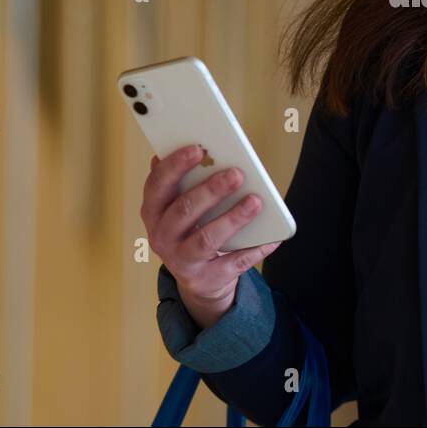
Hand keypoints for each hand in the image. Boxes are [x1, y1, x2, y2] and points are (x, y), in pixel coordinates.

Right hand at [140, 145, 281, 329]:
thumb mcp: (183, 206)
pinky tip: (272, 238)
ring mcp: (181, 261)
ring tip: (256, 202)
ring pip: (207, 239)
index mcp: (154, 211)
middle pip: (183, 210)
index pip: (157, 185)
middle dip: (211, 190)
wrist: (199, 279)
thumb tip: (204, 151)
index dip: (175, 166)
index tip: (198, 148)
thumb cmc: (193, 229)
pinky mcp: (205, 279)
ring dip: (233, 218)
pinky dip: (254, 250)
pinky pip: (233, 264)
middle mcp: (162, 236)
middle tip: (237, 173)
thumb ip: (188, 181)